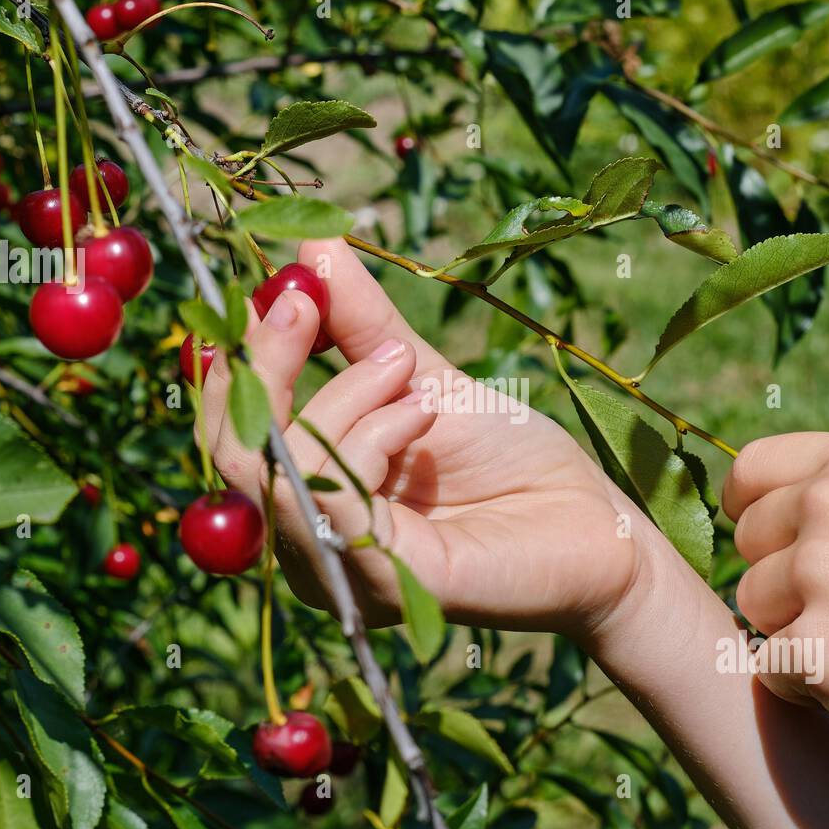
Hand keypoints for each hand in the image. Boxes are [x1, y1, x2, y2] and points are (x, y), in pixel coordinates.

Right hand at [198, 237, 659, 638]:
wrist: (595, 523)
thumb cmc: (511, 459)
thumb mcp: (423, 377)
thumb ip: (360, 325)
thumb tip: (311, 245)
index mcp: (308, 490)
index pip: (234, 428)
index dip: (241, 355)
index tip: (282, 284)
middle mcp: (307, 537)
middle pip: (233, 452)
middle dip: (263, 364)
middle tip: (305, 300)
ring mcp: (339, 569)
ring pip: (283, 467)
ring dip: (341, 395)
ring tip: (406, 368)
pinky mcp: (382, 583)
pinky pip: (335, 496)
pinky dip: (371, 434)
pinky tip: (422, 410)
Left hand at [724, 430, 828, 828]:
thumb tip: (763, 502)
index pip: (750, 469)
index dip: (752, 511)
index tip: (770, 542)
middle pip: (747, 541)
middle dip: (783, 579)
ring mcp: (822, 570)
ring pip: (753, 606)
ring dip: (797, 634)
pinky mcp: (816, 646)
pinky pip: (769, 668)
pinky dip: (808, 688)